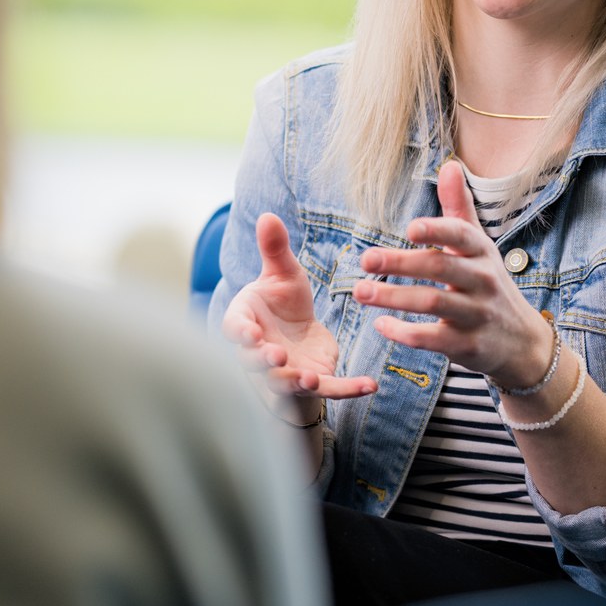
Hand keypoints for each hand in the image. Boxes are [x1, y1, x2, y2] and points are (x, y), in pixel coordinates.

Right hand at [222, 213, 377, 402]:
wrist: (299, 332)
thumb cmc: (282, 301)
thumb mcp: (282, 273)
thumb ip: (274, 249)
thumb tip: (268, 215)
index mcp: (246, 322)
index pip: (235, 330)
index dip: (241, 334)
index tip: (250, 334)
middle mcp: (260, 353)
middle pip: (255, 363)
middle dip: (264, 362)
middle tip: (276, 356)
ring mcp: (285, 372)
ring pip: (285, 383)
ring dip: (295, 383)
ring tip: (309, 380)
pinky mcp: (314, 380)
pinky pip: (330, 389)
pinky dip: (348, 390)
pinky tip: (370, 385)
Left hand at [354, 160, 551, 387]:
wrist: (522, 342)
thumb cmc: (489, 282)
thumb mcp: (479, 245)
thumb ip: (459, 207)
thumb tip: (449, 164)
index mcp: (480, 251)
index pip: (461, 235)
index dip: (437, 231)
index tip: (410, 229)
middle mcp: (482, 279)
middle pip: (439, 267)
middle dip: (400, 263)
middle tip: (366, 259)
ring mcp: (476, 313)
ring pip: (432, 302)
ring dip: (393, 297)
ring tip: (360, 292)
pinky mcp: (468, 345)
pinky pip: (433, 339)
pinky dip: (405, 333)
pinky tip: (381, 325)